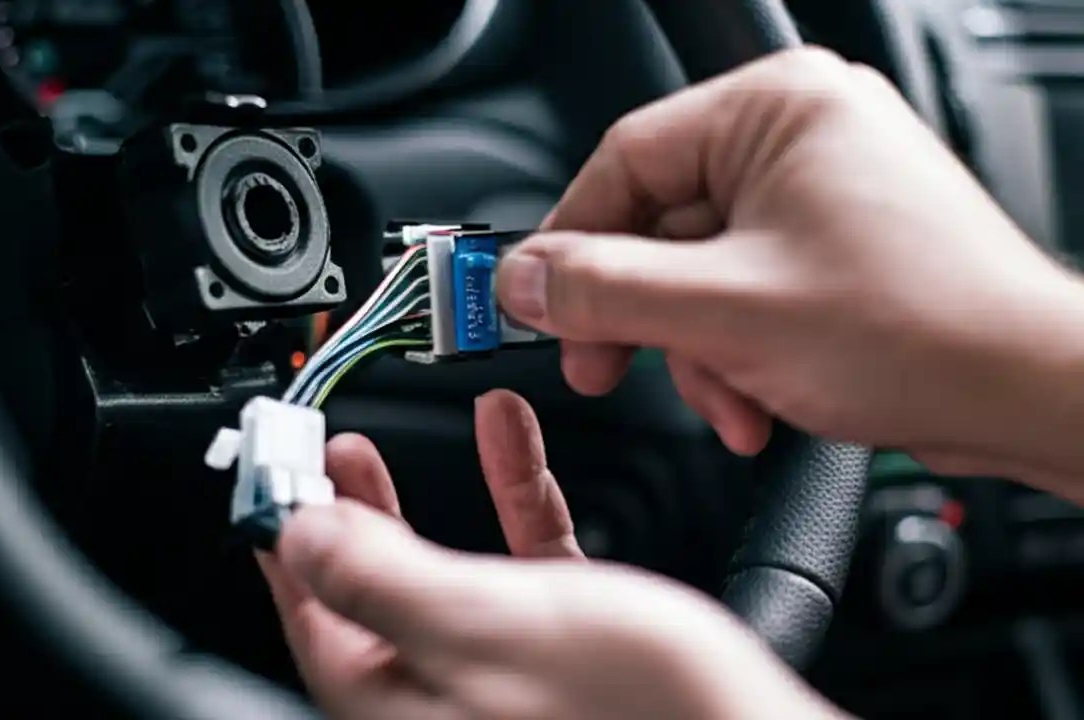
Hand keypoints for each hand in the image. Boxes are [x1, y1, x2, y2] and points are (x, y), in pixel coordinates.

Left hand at [257, 390, 842, 719]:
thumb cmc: (639, 710)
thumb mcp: (484, 623)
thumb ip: (379, 577)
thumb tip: (295, 536)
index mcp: (402, 700)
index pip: (313, 610)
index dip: (284, 532)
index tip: (271, 469)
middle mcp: (445, 696)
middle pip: (367, 589)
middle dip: (341, 510)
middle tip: (320, 449)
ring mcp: (507, 675)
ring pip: (436, 572)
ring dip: (414, 494)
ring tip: (381, 439)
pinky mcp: (567, 653)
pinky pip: (517, 565)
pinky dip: (507, 499)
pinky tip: (510, 443)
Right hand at [495, 47, 1083, 495]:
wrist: (1026, 393)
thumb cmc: (923, 329)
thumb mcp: (725, 312)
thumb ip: (605, 290)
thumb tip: (525, 279)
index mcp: (776, 107)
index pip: (624, 159)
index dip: (567, 238)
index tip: (530, 297)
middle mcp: (796, 137)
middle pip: (657, 223)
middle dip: (641, 314)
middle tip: (601, 361)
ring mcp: (813, 194)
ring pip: (693, 272)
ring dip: (693, 350)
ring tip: (728, 397)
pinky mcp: (826, 248)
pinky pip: (737, 292)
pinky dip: (732, 351)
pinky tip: (754, 397)